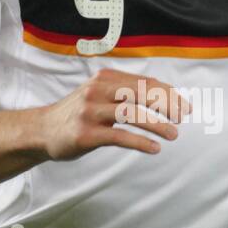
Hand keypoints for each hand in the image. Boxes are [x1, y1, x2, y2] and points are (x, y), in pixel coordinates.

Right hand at [41, 67, 189, 160]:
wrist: (42, 130)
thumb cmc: (79, 114)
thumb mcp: (100, 95)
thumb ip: (125, 92)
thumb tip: (165, 97)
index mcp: (105, 78)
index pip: (145, 82)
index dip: (169, 93)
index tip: (185, 107)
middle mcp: (97, 91)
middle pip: (140, 93)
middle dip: (166, 104)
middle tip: (182, 118)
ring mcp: (90, 112)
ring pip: (131, 113)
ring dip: (157, 124)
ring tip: (174, 135)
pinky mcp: (85, 134)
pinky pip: (119, 136)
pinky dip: (140, 142)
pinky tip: (155, 148)